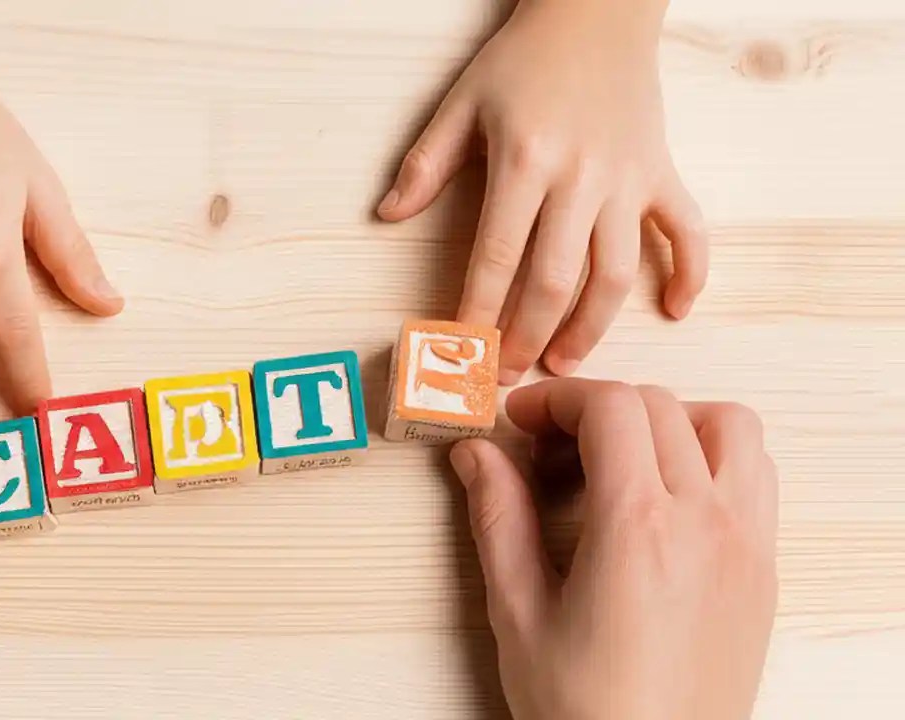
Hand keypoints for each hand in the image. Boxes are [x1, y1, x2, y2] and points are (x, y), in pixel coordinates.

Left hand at [379, 0, 706, 383]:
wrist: (596, 12)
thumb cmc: (523, 60)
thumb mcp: (461, 103)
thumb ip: (426, 164)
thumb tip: (387, 215)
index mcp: (524, 161)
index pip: (496, 257)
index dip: (477, 312)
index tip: (462, 350)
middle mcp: (580, 178)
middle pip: (554, 280)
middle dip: (526, 336)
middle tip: (507, 374)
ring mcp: (628, 179)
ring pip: (615, 274)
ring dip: (590, 327)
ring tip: (564, 361)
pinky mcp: (662, 173)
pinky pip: (687, 232)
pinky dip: (690, 273)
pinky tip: (675, 310)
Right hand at [450, 379, 777, 719]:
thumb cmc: (585, 708)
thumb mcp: (518, 611)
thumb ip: (497, 518)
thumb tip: (476, 454)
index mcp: (637, 527)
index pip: (611, 408)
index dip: (557, 401)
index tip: (522, 424)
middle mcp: (704, 522)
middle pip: (661, 406)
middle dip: (596, 409)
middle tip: (550, 449)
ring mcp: (745, 544)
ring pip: (728, 426)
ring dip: (670, 420)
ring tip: (619, 459)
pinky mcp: (763, 569)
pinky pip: (756, 475)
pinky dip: (713, 456)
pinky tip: (666, 496)